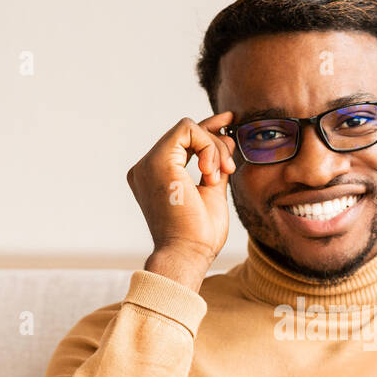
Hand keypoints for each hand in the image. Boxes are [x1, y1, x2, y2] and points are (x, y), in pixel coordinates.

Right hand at [128, 112, 237, 290]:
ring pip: (189, 129)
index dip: (207, 129)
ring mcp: (148, 164)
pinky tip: (210, 172)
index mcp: (155, 177)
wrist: (186, 255)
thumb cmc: (198, 236)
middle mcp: (146, 168)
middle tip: (229, 170)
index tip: (230, 121)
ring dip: (214, 149)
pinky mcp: (157, 161)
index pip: (182, 142)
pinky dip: (208, 146)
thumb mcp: (212, 193)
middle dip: (216, 145)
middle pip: (187, 134)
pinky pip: (188, 130)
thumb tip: (227, 137)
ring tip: (219, 176)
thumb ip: (215, 164)